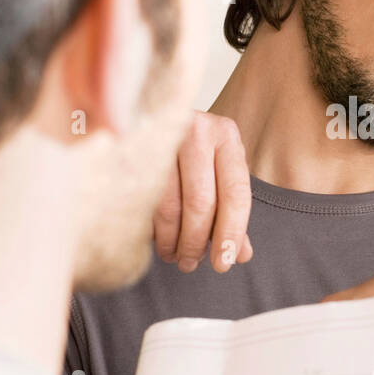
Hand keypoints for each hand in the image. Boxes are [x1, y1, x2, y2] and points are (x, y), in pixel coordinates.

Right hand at [154, 111, 253, 273]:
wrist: (149, 110)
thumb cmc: (193, 150)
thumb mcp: (219, 172)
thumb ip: (231, 212)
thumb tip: (240, 255)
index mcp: (226, 135)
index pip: (236, 193)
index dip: (231, 233)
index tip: (224, 263)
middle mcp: (197, 130)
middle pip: (201, 202)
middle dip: (197, 242)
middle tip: (192, 264)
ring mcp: (162, 137)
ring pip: (170, 205)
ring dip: (173, 241)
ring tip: (175, 257)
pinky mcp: (133, 150)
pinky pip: (145, 201)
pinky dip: (153, 229)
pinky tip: (157, 240)